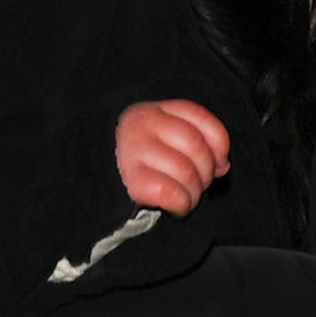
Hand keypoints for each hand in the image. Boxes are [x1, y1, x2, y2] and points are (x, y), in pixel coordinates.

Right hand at [113, 99, 229, 216]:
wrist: (93, 181)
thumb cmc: (140, 163)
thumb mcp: (164, 141)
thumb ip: (195, 143)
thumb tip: (222, 166)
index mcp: (155, 111)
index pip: (199, 117)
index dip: (219, 143)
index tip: (219, 162)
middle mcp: (142, 125)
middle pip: (196, 146)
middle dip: (206, 172)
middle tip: (197, 184)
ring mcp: (133, 151)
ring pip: (187, 171)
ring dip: (194, 192)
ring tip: (185, 196)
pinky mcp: (130, 181)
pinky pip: (172, 193)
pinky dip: (182, 204)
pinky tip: (176, 206)